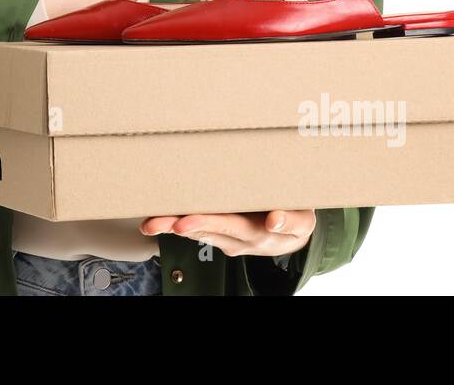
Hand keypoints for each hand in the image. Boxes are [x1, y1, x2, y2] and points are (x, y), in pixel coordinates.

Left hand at [140, 209, 314, 257]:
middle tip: (157, 223)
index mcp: (257, 232)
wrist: (292, 231)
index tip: (184, 223)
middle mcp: (237, 238)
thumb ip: (292, 220)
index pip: (229, 227)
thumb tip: (276, 220)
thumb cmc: (296, 217)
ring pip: (196, 230)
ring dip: (171, 225)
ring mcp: (226, 236)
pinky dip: (177, 221)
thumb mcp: (303, 219)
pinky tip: (160, 216)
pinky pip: (196, 226)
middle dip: (178, 225)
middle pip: (205, 230)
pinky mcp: (219, 230)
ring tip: (150, 222)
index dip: (206, 224)